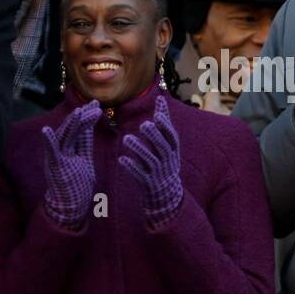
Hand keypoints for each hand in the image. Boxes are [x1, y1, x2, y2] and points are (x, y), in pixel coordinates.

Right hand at [42, 99, 101, 227]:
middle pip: (72, 129)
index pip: (80, 129)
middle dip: (83, 117)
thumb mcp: (85, 161)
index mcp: (71, 149)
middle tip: (95, 105)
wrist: (69, 208)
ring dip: (71, 124)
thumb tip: (89, 127)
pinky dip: (48, 141)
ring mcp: (58, 158)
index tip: (97, 105)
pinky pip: (51, 153)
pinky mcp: (55, 168)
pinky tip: (46, 129)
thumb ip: (85, 145)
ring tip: (78, 111)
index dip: (87, 116)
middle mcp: (63, 151)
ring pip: (63, 137)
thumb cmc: (77, 186)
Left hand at [120, 95, 183, 227]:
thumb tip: (160, 98)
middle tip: (143, 125)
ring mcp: (159, 174)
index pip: (172, 137)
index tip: (157, 115)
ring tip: (126, 139)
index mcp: (173, 151)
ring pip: (150, 161)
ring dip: (139, 149)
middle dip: (154, 136)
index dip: (166, 126)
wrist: (167, 196)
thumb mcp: (167, 143)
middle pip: (163, 148)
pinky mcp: (149, 184)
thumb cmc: (165, 162)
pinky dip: (132, 168)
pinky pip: (140, 175)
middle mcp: (168, 162)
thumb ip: (163, 122)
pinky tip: (121, 160)